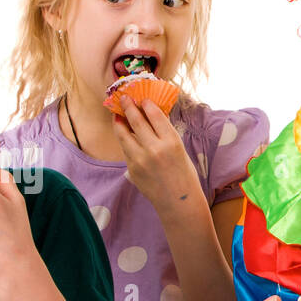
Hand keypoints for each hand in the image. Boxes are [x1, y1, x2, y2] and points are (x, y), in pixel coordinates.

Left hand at [113, 96, 205, 219]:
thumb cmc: (184, 175)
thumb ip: (165, 134)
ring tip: (117, 114)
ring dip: (119, 121)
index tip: (142, 98)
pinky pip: (126, 149)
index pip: (154, 115)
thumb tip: (150, 115)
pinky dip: (124, 140)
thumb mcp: (180, 150)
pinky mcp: (132, 169)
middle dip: (129, 106)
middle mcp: (155, 149)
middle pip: (136, 120)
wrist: (179, 202)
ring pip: (123, 134)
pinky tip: (124, 134)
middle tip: (124, 98)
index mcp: (172, 142)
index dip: (146, 104)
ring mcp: (140, 160)